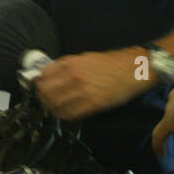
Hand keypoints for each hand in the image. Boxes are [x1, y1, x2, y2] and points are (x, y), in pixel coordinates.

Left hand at [34, 49, 152, 121]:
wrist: (134, 68)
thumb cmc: (112, 63)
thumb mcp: (85, 58)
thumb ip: (67, 67)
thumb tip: (52, 76)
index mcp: (70, 63)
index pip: (43, 76)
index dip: (39, 84)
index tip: (41, 88)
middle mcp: (73, 76)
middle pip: (45, 92)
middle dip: (43, 98)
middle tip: (46, 101)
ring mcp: (82, 90)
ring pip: (54, 105)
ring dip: (52, 109)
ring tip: (56, 109)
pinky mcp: (92, 103)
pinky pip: (69, 114)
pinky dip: (64, 115)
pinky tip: (67, 113)